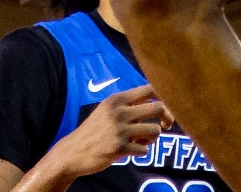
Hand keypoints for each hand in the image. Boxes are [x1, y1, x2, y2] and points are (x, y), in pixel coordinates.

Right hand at [47, 85, 170, 176]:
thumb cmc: (95, 130)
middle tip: (167, 124)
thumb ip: (129, 105)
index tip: (167, 106)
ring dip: (153, 137)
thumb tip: (160, 102)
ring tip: (143, 140)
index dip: (165, 96)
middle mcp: (119, 112)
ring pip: (155, 130)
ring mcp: (119, 130)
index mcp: (117, 99)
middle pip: (158, 107)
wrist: (73, 152)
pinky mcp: (118, 148)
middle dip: (168, 117)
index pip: (150, 89)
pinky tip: (131, 150)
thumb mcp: (108, 110)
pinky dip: (142, 151)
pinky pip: (145, 149)